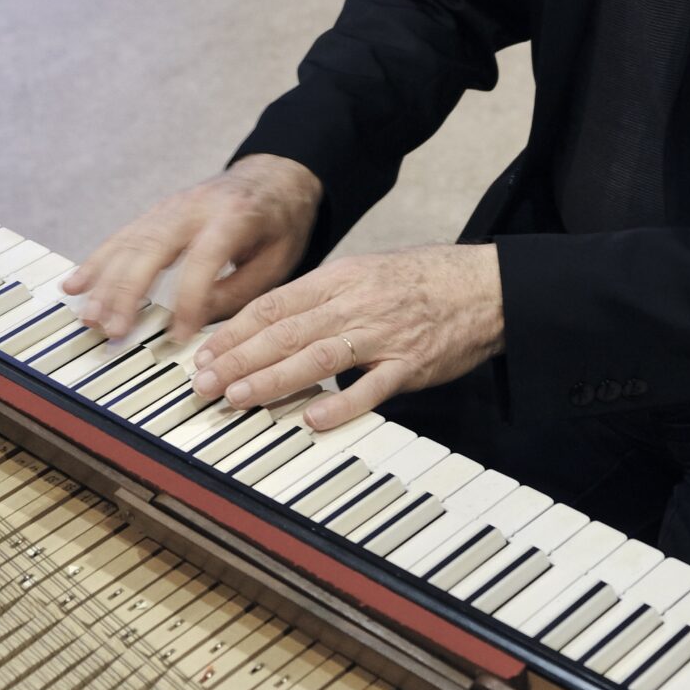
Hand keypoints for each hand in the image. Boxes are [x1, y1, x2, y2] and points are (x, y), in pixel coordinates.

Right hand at [60, 155, 322, 344]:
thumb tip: (197, 322)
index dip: (189, 300)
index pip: (204, 259)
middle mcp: (195, 207)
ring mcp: (171, 207)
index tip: (179, 336)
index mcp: (234, 216)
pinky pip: (122, 237)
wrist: (276, 175)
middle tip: (113, 330)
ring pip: (129, 242)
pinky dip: (97, 262)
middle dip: (128, 291)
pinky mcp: (157, 213)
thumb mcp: (279, 260)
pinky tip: (76, 285)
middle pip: (152, 247)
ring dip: (105, 282)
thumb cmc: (281, 222)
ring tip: (90, 317)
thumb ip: (240, 291)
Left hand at [191, 243, 503, 428]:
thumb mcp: (367, 272)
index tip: (205, 354)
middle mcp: (357, 302)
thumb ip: (322, 296)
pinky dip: (342, 403)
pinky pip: (372, 387)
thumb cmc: (424, 280)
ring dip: (273, 378)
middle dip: (239, 359)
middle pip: (287, 331)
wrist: (486, 286)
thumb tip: (273, 322)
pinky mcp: (412, 364)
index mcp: (341, 277)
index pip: (275, 304)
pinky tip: (312, 418)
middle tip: (203, 384)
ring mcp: (384, 335)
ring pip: (319, 356)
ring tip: (237, 398)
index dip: (235, 331)